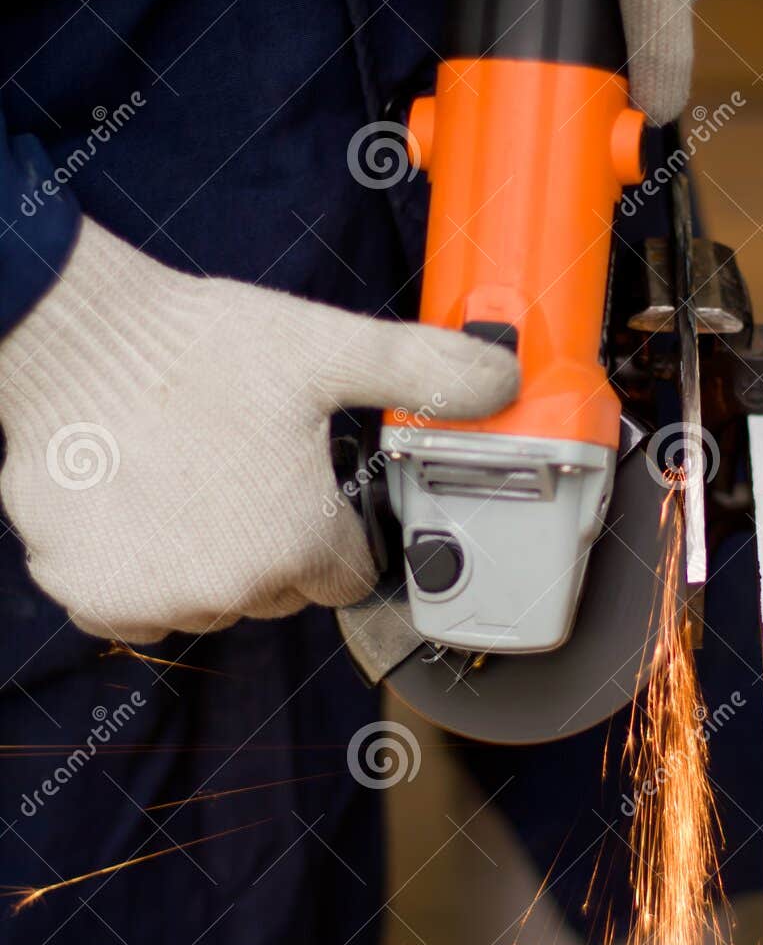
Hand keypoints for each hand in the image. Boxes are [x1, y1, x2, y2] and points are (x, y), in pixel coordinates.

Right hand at [0, 219, 516, 643]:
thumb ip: (423, 372)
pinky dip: (134, 572)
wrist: (77, 336)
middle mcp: (235, 585)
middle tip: (239, 468)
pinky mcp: (94, 596)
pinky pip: (135, 608)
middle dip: (271, 544)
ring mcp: (161, 597)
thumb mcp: (328, 349)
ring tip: (183, 477)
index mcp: (300, 540)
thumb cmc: (198, 343)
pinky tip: (134, 505)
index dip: (334, 531)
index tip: (306, 490)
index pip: (346, 576)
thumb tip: (503, 379)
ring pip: (208, 601)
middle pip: (277, 591)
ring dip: (203, 559)